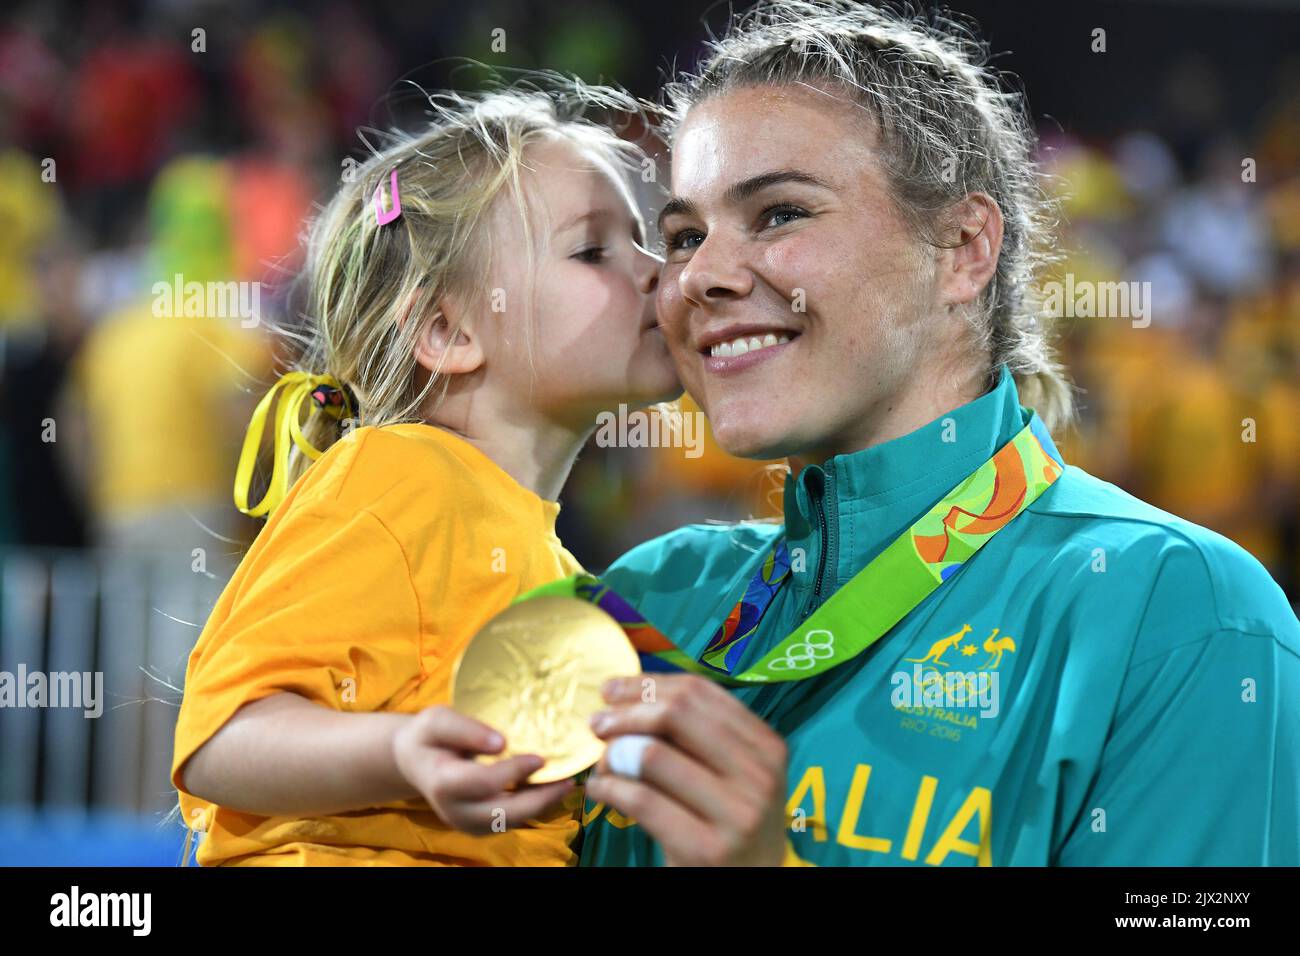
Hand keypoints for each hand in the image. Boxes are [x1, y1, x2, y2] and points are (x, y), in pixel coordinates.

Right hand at [392, 705, 573, 833]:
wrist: (415, 761)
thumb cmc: (428, 735)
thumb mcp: (437, 720)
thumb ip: (465, 729)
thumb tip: (501, 742)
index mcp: (442, 783)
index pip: (482, 782)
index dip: (513, 772)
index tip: (541, 758)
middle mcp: (454, 810)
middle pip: (502, 813)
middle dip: (538, 800)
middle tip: (569, 781)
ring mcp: (467, 823)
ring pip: (510, 822)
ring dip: (541, 807)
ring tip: (567, 785)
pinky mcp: (479, 826)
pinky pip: (510, 822)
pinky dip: (533, 808)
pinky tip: (551, 789)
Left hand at [584, 674, 788, 865]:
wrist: (753, 881)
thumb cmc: (732, 818)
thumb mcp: (735, 771)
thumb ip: (699, 733)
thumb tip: (630, 691)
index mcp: (766, 745)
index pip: (700, 692)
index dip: (648, 684)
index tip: (613, 689)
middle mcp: (758, 776)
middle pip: (676, 715)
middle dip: (626, 713)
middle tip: (597, 723)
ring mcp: (736, 814)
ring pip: (653, 755)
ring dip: (613, 754)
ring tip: (603, 765)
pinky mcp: (706, 849)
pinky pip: (640, 800)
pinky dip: (609, 789)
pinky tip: (601, 790)